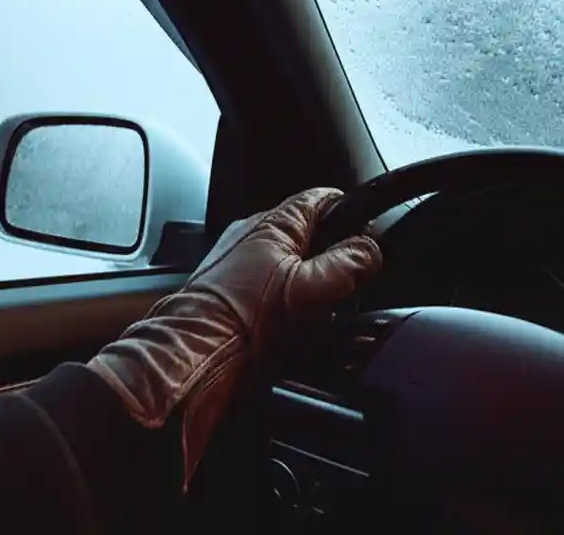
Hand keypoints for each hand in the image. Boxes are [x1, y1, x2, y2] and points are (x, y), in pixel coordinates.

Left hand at [87, 187, 381, 484]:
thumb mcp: (311, 292)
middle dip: (332, 264)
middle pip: (311, 239)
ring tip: (311, 321)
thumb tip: (371, 251)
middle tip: (341, 292)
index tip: (367, 238)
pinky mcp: (231, 299)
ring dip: (310, 294)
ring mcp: (238, 269)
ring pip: (293, 270)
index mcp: (272, 224)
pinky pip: (273, 297)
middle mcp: (251, 238)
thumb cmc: (240, 325)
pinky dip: (288, 313)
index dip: (352, 215)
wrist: (192, 363)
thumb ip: (350, 265)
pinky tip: (289, 336)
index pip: (323, 199)